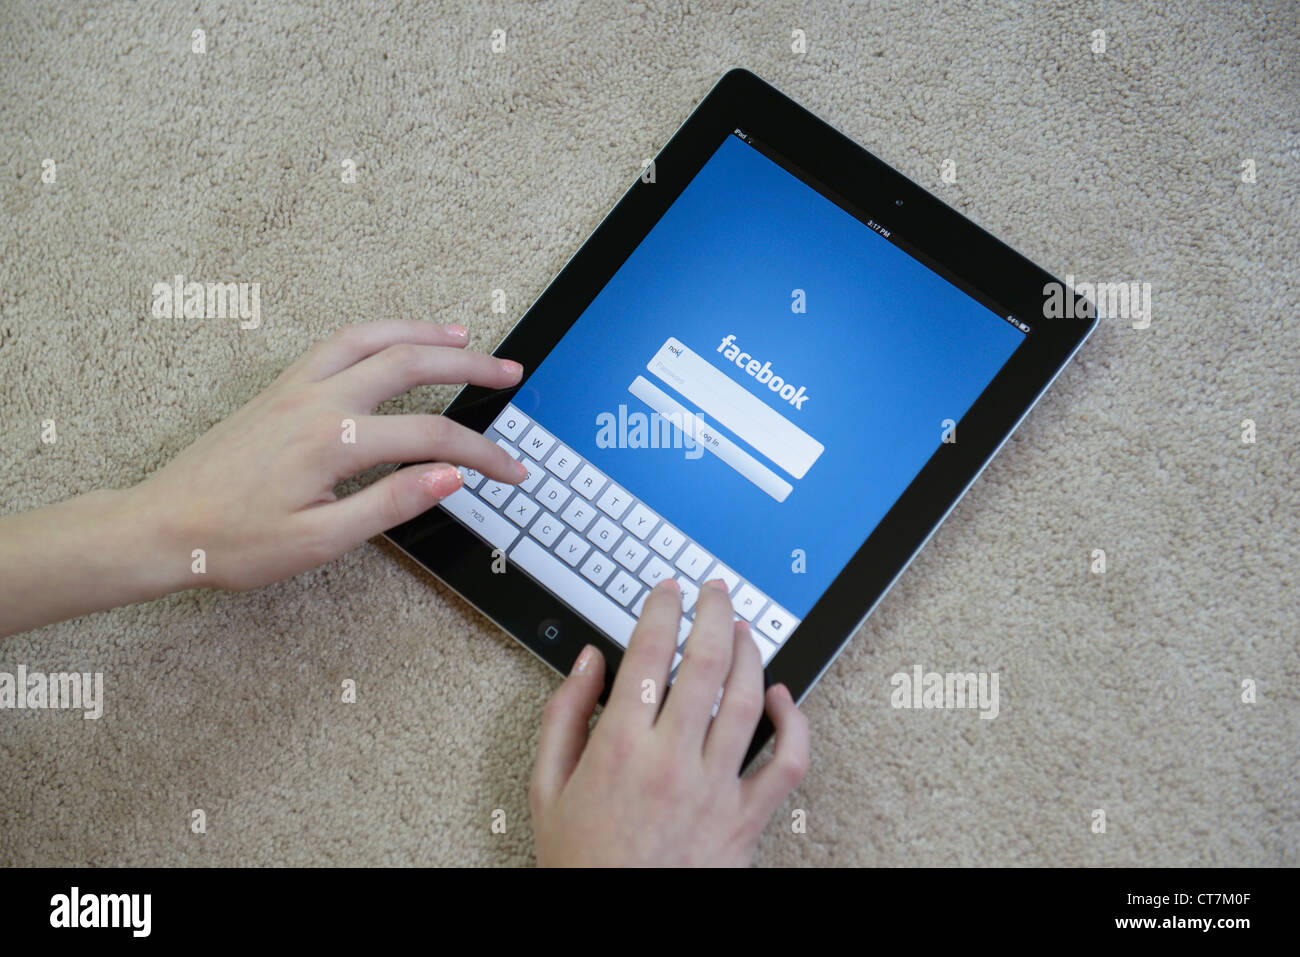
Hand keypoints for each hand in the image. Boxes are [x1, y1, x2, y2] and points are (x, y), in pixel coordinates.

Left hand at [130, 320, 526, 590]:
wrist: (162, 527)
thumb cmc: (232, 541)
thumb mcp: (320, 541)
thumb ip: (391, 503)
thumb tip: (448, 477)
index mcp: (332, 442)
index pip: (431, 436)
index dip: (481, 454)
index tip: (511, 470)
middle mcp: (316, 401)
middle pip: (408, 362)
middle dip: (468, 364)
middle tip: (509, 371)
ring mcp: (295, 388)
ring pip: (371, 338)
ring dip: (422, 332)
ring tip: (463, 334)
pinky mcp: (280, 390)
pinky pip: (338, 343)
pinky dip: (378, 334)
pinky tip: (394, 342)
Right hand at [529, 578, 808, 866]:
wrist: (617, 925)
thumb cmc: (583, 862)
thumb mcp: (546, 787)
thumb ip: (564, 714)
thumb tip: (590, 660)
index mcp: (619, 748)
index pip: (649, 652)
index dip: (663, 609)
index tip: (668, 592)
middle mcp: (672, 760)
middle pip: (705, 661)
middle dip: (714, 612)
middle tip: (715, 591)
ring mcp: (716, 788)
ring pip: (747, 699)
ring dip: (750, 651)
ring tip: (743, 628)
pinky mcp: (746, 818)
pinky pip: (787, 761)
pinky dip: (794, 721)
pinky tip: (781, 695)